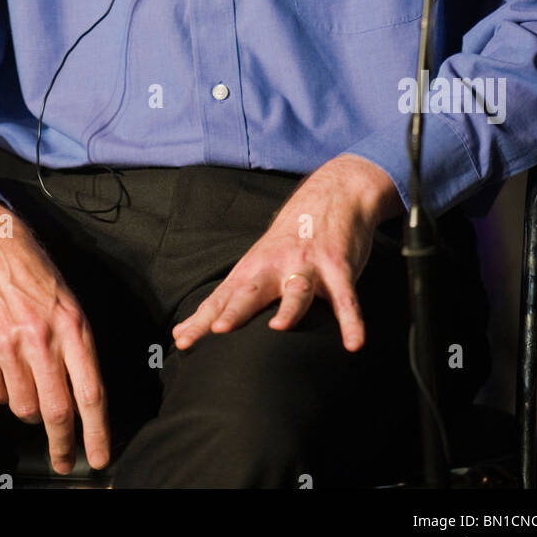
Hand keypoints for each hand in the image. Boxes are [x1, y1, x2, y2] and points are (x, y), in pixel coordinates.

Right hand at [0, 199, 109, 475]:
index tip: (99, 457)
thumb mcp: (70, 304)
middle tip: (65, 460)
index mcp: (73, 327)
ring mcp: (8, 345)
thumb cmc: (35, 277)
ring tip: (28, 385)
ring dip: (29, 409)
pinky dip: (0, 392)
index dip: (97, 432)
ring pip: (23, 407)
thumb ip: (78, 348)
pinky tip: (3, 369)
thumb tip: (85, 398)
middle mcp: (42, 339)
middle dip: (63, 444)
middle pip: (57, 410)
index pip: (91, 392)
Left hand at [171, 155, 402, 353]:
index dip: (201, 320)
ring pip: (297, 290)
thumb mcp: (258, 262)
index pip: (222, 298)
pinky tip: (353, 343)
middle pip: (251, 291)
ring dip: (289, 309)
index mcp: (253, 268)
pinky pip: (346, 299)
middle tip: (218, 329)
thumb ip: (230, 296)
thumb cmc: (291, 238)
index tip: (182, 342)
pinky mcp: (338, 267)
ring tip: (279, 327)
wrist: (334, 193)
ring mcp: (308, 265)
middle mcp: (276, 265)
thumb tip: (188, 329)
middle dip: (234, 310)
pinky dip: (351, 322)